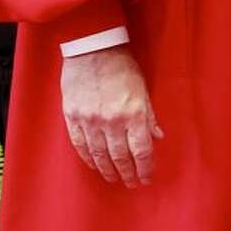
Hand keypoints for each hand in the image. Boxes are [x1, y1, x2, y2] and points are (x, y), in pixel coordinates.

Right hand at [61, 44, 163, 186]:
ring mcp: (90, 120)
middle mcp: (112, 121)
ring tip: (114, 178)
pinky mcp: (73, 116)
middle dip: (128, 173)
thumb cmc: (121, 66)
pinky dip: (88, 158)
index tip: (146, 178)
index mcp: (133, 114)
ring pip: (99, 155)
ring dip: (108, 170)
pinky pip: (80, 144)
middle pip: (120, 157)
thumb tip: (157, 136)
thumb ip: (149, 115)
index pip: (141, 151)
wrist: (92, 48)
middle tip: (131, 183)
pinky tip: (94, 165)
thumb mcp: (142, 88)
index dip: (145, 168)